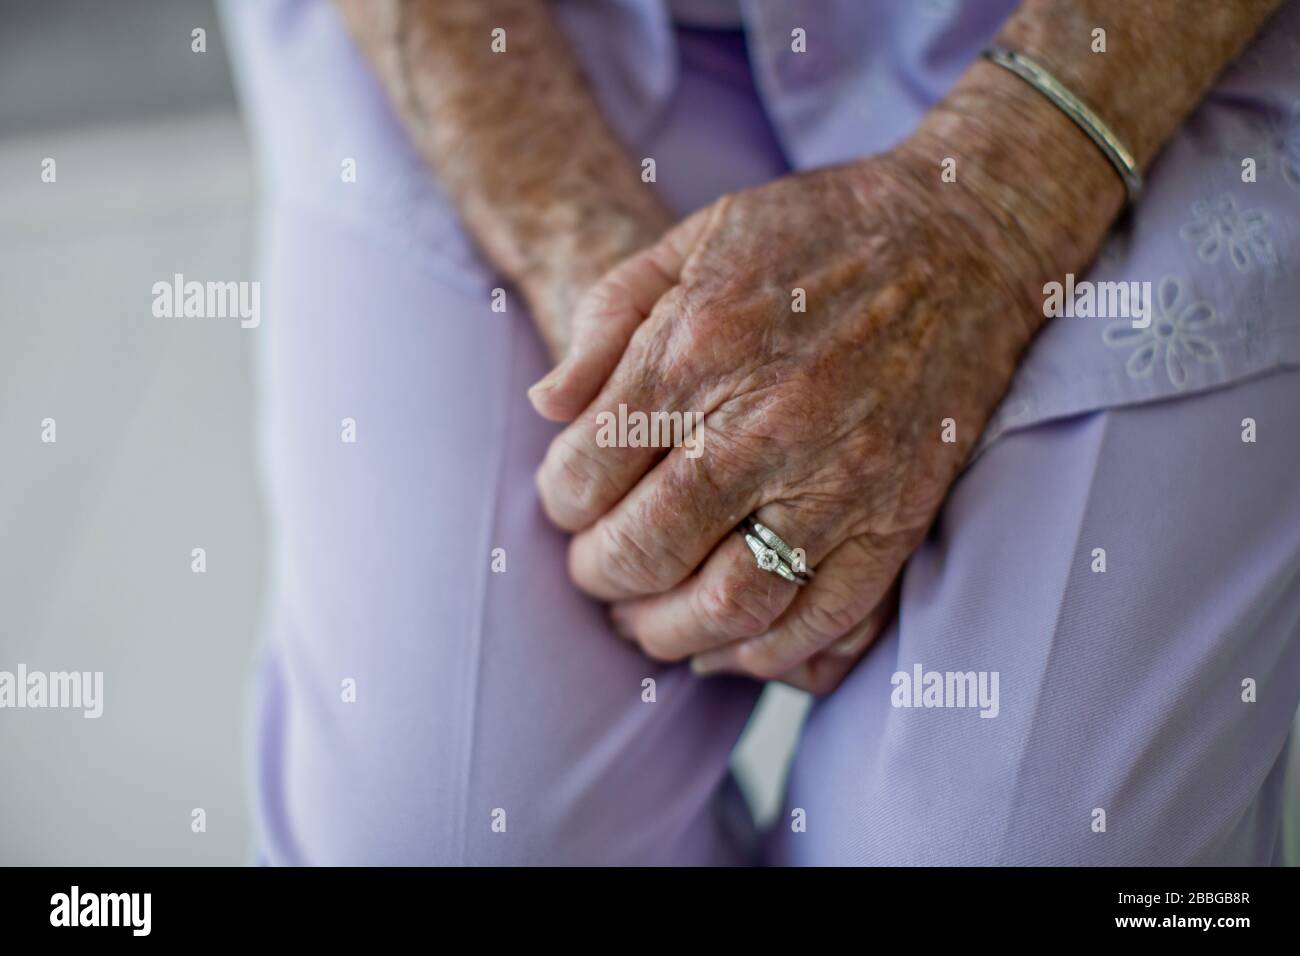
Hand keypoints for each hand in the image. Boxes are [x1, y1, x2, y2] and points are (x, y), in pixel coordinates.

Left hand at [529, 70, 1121, 692]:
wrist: (963, 238)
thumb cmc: (817, 235)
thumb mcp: (692, 238)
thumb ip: (605, 319)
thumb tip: (545, 406)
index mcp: (698, 350)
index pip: (588, 470)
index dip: (559, 502)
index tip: (568, 502)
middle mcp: (764, 423)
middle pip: (645, 548)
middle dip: (599, 574)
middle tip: (596, 570)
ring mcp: (839, 479)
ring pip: (728, 604)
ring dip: (667, 631)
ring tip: (645, 619)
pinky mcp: (897, 517)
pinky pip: (823, 620)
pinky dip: (763, 656)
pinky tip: (725, 646)